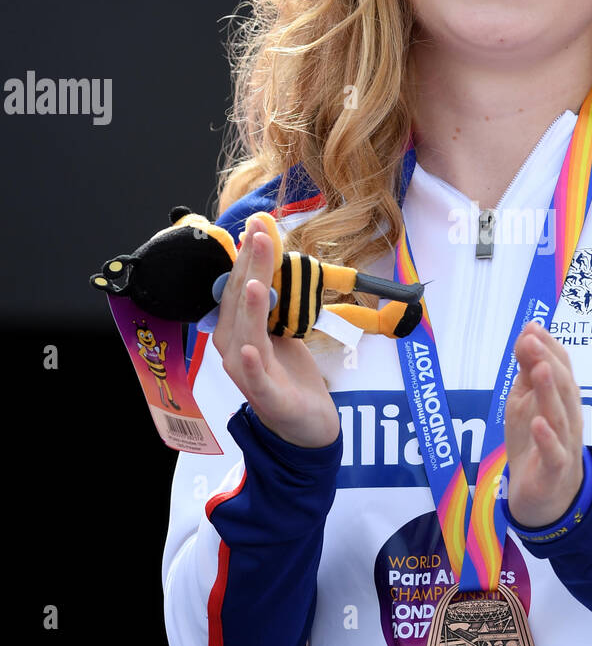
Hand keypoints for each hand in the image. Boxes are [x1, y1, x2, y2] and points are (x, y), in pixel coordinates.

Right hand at [212, 215, 340, 448]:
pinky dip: (253, 364)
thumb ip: (271, 300)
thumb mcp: (279, 328)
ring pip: (247, 335)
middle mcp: (233, 348)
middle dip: (250, 268)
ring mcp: (247, 374)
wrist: (304, 421)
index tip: (257, 225)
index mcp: (234, 329)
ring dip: (250, 308)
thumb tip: (268, 259)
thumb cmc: (287, 372)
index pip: (236, 286)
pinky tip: (252, 348)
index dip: (246, 256)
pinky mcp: (268, 397)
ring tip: (256, 281)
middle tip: (260, 235)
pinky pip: (257, 379)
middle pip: (239, 303)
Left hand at [503, 322, 583, 529]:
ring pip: (560, 415)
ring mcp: (564, 444)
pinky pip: (554, 453)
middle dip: (548, 362)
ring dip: (550, 391)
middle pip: (564, 387)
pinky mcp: (555, 470)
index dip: (548, 347)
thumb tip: (527, 334)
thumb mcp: (525, 401)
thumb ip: (527, 371)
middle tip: (532, 340)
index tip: (531, 328)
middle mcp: (569, 418)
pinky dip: (547, 438)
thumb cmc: (535, 442)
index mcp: (562, 399)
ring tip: (538, 368)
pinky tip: (538, 423)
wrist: (542, 496)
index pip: (561, 368)